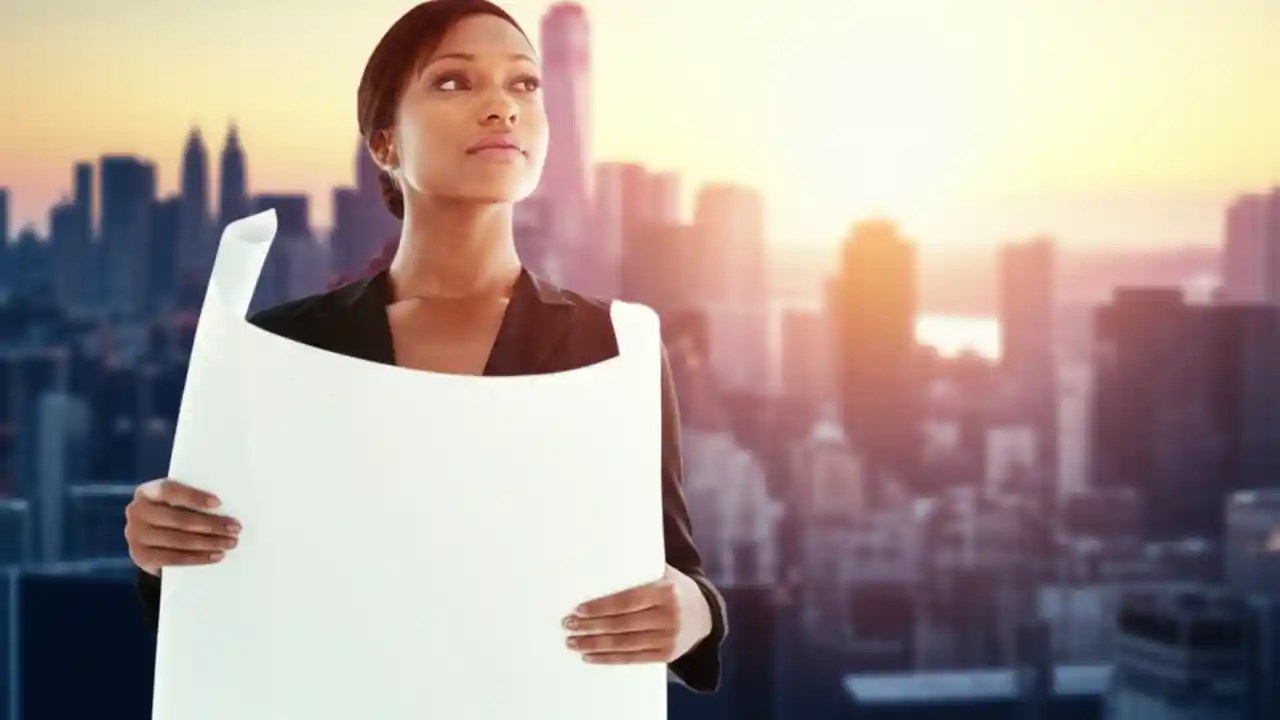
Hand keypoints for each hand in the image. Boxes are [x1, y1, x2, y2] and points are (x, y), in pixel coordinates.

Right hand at [125, 478, 241, 577]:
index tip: (219, 503)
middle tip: (235, 528)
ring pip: (178, 540)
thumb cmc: (172, 514)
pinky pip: (173, 559)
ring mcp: (135, 536)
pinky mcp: (141, 557)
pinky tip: (215, 556)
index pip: (169, 490)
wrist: (151, 542)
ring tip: (230, 543)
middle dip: (211, 524)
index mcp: (147, 492)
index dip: (194, 497)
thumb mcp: (175, 503)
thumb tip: (226, 508)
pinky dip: (197, 558)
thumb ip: (192, 501)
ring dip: (209, 542)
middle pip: (178, 519)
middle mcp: (137, 512)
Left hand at [561, 564, 711, 664]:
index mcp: (665, 591)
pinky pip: (632, 659)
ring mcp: (668, 638)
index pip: (627, 600)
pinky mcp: (665, 655)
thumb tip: (601, 555)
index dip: (601, 606)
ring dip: (594, 644)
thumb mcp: (664, 572)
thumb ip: (639, 568)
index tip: (579, 609)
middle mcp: (668, 616)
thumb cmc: (673, 588)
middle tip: (568, 625)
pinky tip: (590, 656)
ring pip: (624, 644)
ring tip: (573, 642)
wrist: (705, 614)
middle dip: (591, 626)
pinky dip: (608, 659)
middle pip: (621, 624)